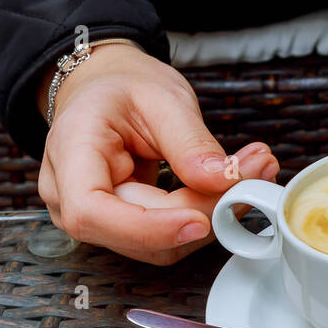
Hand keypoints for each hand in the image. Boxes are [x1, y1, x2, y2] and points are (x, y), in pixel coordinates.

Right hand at [37, 43, 279, 264]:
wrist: (107, 85)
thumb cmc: (124, 85)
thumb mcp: (162, 97)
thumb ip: (189, 142)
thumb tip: (221, 181)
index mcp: (70, 153)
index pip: (91, 212)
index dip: (146, 227)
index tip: (199, 220)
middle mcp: (70, 194)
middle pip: (137, 230)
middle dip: (204, 209)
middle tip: (257, 170)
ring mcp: (94, 214)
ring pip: (157, 242)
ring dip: (212, 214)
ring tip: (254, 170)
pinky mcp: (123, 222)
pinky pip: (166, 233)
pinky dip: (205, 212)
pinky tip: (234, 184)